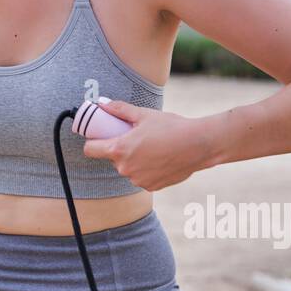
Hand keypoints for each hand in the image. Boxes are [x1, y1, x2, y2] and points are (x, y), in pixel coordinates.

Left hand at [79, 98, 217, 191]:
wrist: (199, 145)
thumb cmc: (171, 127)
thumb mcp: (143, 115)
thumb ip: (119, 110)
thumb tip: (101, 104)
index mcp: (120, 149)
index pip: (90, 150)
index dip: (93, 142)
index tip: (99, 137)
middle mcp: (126, 169)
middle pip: (112, 159)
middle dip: (119, 149)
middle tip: (135, 137)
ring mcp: (138, 180)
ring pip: (128, 169)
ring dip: (134, 160)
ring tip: (152, 147)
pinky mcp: (151, 187)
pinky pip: (141, 177)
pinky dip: (146, 169)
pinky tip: (160, 158)